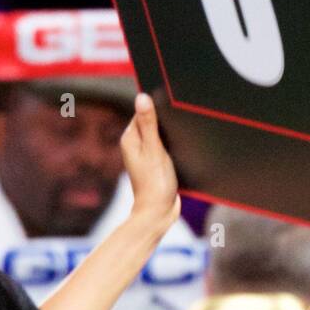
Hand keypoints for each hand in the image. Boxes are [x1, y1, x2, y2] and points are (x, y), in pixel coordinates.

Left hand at [121, 93, 180, 230]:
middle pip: (152, 121)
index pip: (143, 111)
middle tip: (177, 130)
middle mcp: (134, 144)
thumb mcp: (155, 150)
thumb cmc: (155, 183)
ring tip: (177, 144)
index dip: (158, 109)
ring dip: (170, 135)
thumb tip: (141, 97)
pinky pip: (165, 146)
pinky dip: (173, 146)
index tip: (172, 113)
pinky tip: (179, 152)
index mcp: (129, 138)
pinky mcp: (155, 162)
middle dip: (166, 123)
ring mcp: (145, 153)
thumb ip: (149, 123)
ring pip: (160, 134)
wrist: (159, 212)